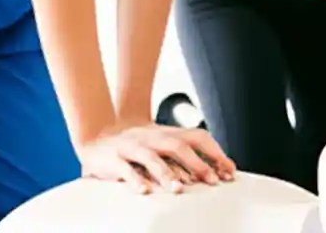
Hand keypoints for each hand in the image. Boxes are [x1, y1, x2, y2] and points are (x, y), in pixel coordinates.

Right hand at [77, 122, 235, 194]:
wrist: (96, 137)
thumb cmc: (136, 146)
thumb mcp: (161, 145)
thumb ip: (182, 156)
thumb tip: (212, 172)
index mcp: (167, 133)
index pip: (197, 137)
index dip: (215, 153)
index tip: (229, 171)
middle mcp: (152, 137)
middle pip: (178, 146)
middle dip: (197, 163)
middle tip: (211, 180)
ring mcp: (132, 146)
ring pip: (152, 158)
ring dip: (167, 173)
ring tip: (179, 189)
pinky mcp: (114, 159)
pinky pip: (126, 169)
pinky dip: (136, 180)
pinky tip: (145, 191)